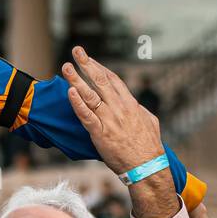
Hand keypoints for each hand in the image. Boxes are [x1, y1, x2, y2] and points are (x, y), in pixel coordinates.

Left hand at [63, 46, 164, 175]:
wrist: (147, 166)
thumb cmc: (150, 147)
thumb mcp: (150, 121)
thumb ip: (140, 110)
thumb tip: (136, 105)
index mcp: (130, 104)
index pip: (113, 80)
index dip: (99, 67)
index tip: (89, 59)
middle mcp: (119, 108)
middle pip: (100, 81)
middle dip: (87, 64)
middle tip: (76, 51)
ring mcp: (109, 120)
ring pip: (90, 95)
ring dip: (76, 79)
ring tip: (66, 67)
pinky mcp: (100, 134)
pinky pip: (86, 116)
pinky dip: (77, 103)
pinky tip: (70, 92)